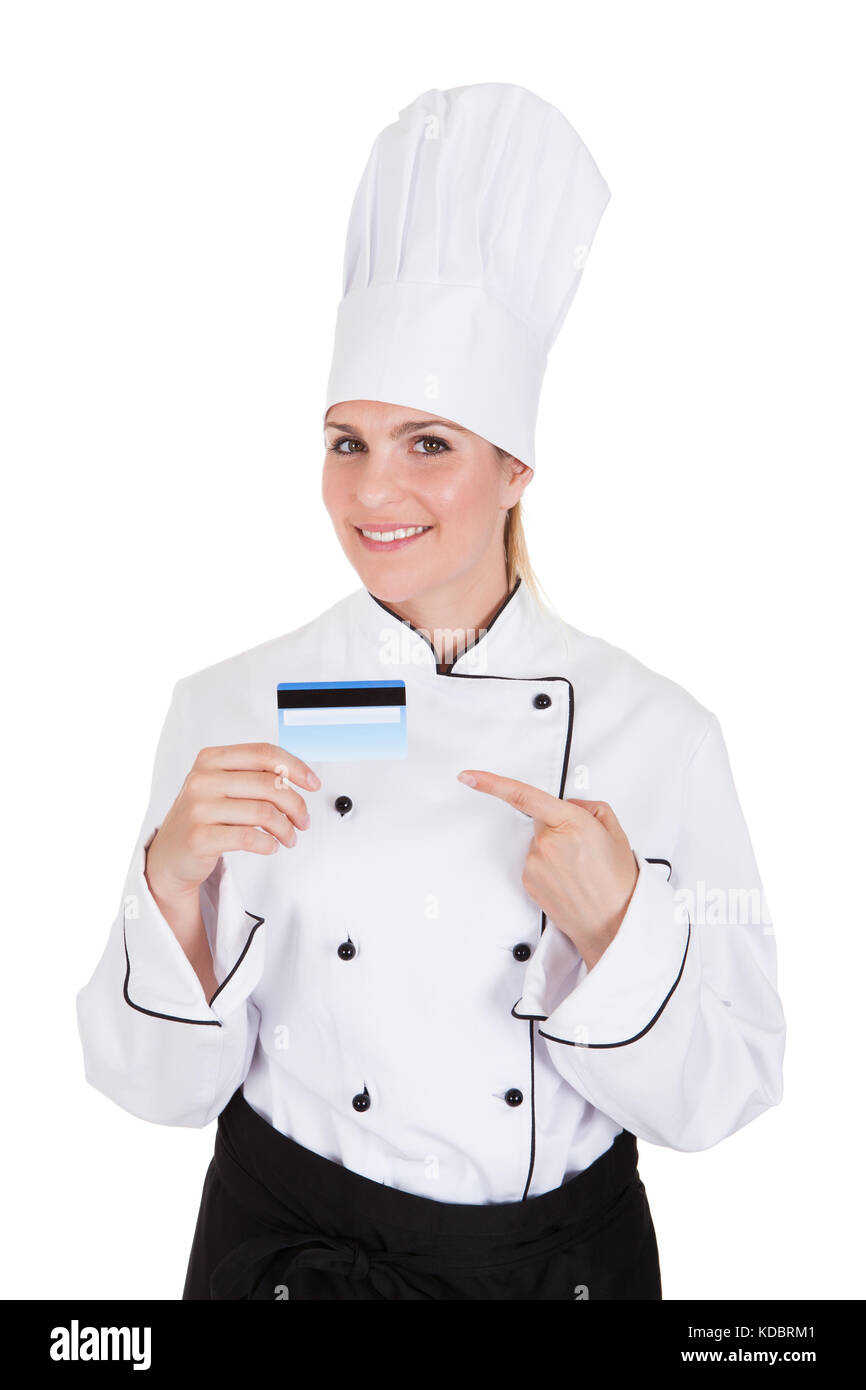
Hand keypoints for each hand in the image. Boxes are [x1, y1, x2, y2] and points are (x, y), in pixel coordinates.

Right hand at [145, 742, 319, 908]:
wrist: (169, 855)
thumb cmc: (202, 818)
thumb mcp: (220, 786)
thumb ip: (252, 776)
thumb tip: (298, 776)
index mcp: (210, 759)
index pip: (263, 753)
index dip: (295, 766)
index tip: (312, 783)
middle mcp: (202, 779)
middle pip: (269, 784)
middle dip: (296, 804)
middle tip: (303, 820)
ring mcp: (198, 808)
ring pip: (263, 812)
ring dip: (286, 828)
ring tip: (289, 837)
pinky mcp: (199, 837)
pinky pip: (250, 837)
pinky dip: (269, 843)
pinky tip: (271, 846)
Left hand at [457, 769, 637, 969]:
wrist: (613, 923)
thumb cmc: (617, 882)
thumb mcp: (615, 832)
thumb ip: (590, 808)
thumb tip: (570, 805)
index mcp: (571, 822)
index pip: (523, 796)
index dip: (491, 783)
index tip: (469, 777)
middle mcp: (547, 842)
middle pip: (541, 820)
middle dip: (558, 827)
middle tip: (583, 849)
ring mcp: (534, 863)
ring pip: (539, 843)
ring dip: (555, 851)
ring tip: (580, 870)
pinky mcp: (528, 880)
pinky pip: (535, 863)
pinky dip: (549, 868)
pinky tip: (569, 880)